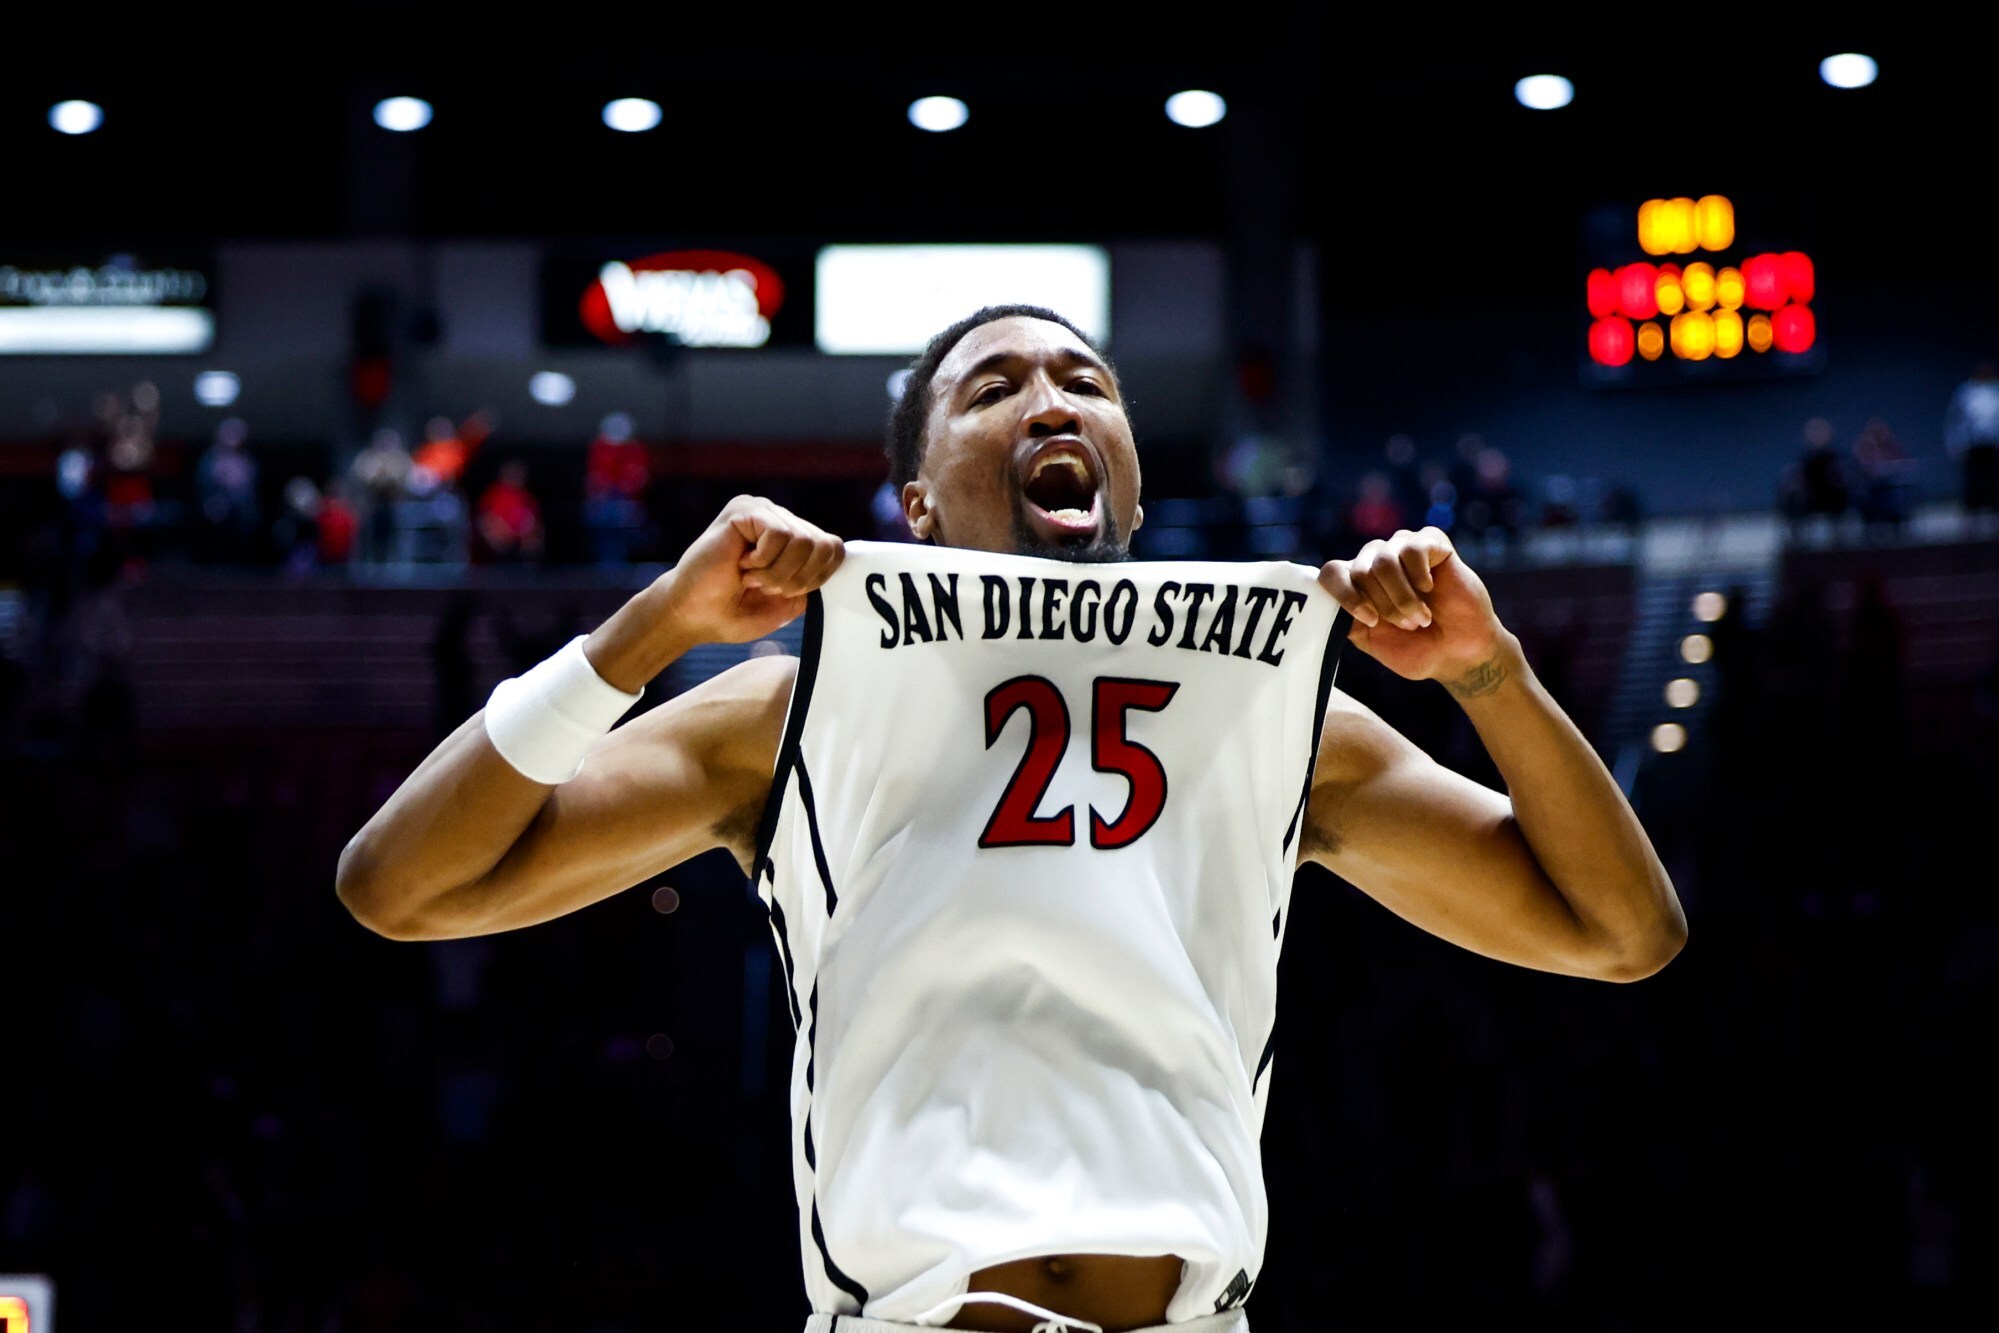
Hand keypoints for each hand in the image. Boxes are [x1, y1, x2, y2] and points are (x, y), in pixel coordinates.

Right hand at [658, 496, 844, 644]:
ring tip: (750, 577)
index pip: (834, 548)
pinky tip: (741, 563)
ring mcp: (763, 510)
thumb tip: (837, 556)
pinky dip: (763, 560)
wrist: (692, 616)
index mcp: (794, 539)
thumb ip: (814, 580)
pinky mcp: (745, 509)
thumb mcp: (787, 602)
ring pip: (803, 540)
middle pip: (824, 545)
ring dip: (777, 572)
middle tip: (765, 586)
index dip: (818, 578)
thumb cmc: (734, 611)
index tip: (787, 592)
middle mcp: (781, 519)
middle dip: (798, 578)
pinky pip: (779, 534)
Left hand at [1317, 527, 1507, 687]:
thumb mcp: (1373, 642)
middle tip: (1409, 625)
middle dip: (1385, 605)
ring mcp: (1402, 548)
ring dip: (1404, 596)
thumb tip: (1326, 604)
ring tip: (1422, 616)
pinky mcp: (1431, 542)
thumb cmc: (1417, 649)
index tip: (1370, 620)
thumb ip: (1347, 622)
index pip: (1330, 573)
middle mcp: (1374, 561)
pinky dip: (1420, 576)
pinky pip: (1412, 548)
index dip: (1345, 595)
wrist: (1461, 654)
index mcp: (1356, 585)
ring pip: (1384, 560)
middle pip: (1360, 570)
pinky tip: (1431, 588)